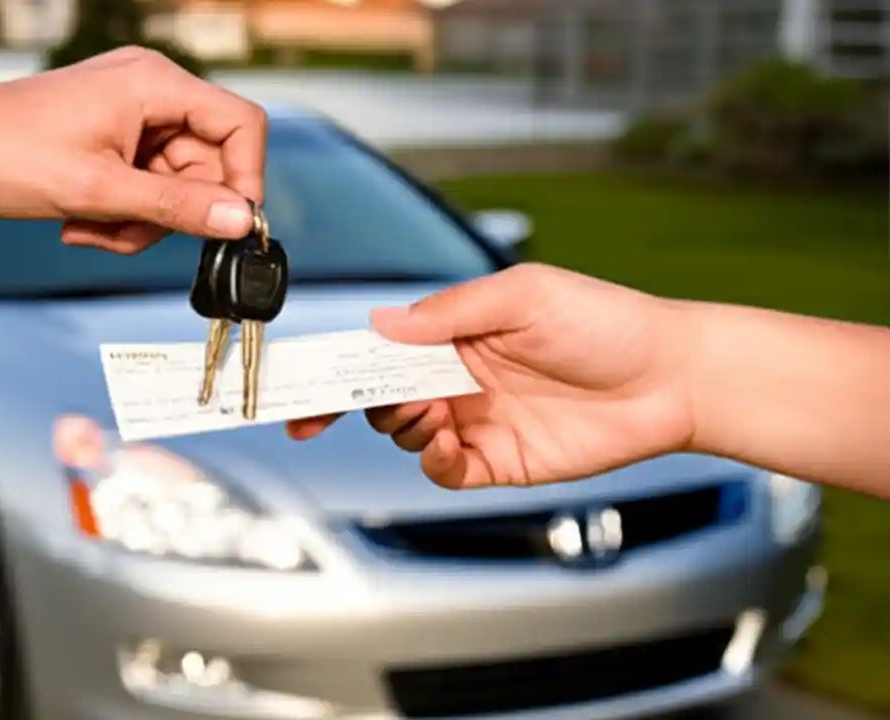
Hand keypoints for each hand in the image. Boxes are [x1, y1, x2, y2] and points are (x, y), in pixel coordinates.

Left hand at [0, 46, 265, 252]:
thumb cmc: (3, 153)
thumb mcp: (98, 192)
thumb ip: (176, 208)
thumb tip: (240, 220)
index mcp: (154, 83)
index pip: (240, 124)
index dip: (244, 179)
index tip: (226, 226)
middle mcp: (149, 90)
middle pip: (207, 164)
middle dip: (171, 213)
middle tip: (126, 235)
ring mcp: (130, 113)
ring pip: (174, 185)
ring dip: (140, 221)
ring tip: (91, 228)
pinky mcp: (113, 136)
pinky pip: (144, 185)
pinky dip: (121, 213)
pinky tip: (82, 222)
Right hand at [287, 264, 698, 488]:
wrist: (669, 376)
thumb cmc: (604, 321)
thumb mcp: (522, 295)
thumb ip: (449, 312)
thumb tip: (381, 324)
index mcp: (454, 335)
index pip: (380, 351)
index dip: (336, 368)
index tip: (298, 384)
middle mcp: (457, 379)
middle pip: (380, 397)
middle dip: (362, 402)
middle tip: (382, 396)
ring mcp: (476, 421)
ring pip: (405, 434)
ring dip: (402, 425)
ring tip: (432, 411)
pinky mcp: (500, 461)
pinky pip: (445, 471)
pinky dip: (430, 461)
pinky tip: (443, 443)